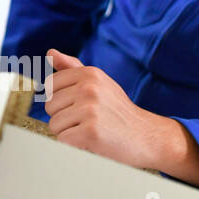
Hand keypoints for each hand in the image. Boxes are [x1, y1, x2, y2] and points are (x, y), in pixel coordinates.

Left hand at [42, 49, 172, 170]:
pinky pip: (63, 140)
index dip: (60, 100)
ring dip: (69, 133)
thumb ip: (73, 68)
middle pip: (49, 106)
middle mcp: (89, 88)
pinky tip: (93, 142)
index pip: (50, 85)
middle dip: (64, 117)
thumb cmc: (118, 111)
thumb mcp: (100, 83)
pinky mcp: (91, 132)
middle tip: (88, 121)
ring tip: (91, 131)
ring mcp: (90, 110)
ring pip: (54, 125)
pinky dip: (74, 146)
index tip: (79, 106)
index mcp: (89, 74)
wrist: (149, 138)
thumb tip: (50, 53)